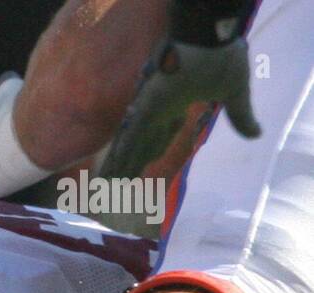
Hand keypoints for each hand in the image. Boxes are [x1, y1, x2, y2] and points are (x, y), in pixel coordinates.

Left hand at [99, 37, 259, 179]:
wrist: (211, 36)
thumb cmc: (222, 57)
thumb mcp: (235, 94)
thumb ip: (240, 116)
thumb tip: (255, 135)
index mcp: (176, 104)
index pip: (160, 135)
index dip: (151, 152)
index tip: (145, 166)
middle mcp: (158, 109)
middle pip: (141, 143)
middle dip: (132, 163)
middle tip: (119, 182)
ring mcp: (149, 108)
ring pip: (130, 145)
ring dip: (121, 165)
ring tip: (107, 185)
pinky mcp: (145, 108)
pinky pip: (130, 138)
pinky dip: (121, 157)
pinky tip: (111, 173)